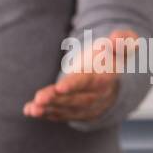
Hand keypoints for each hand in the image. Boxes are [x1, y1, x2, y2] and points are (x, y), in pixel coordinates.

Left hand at [23, 28, 138, 122]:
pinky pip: (59, 115)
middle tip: (39, 98)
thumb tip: (116, 37)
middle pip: (76, 100)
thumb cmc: (110, 57)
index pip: (89, 83)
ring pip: (66, 110)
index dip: (75, 85)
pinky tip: (29, 110)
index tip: (60, 87)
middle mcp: (96, 96)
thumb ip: (123, 40)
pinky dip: (44, 114)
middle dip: (57, 100)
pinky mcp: (74, 112)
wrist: (110, 77)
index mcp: (105, 79)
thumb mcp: (120, 47)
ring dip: (48, 110)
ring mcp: (85, 107)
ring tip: (32, 108)